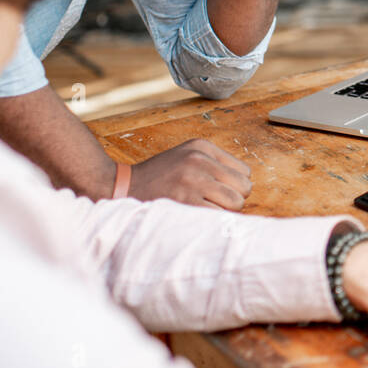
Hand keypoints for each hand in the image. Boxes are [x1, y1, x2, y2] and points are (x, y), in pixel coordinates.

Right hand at [127, 138, 251, 210]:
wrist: (122, 186)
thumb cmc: (159, 177)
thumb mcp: (187, 157)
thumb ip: (215, 165)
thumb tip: (245, 187)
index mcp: (202, 147)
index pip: (244, 171)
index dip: (234, 186)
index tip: (218, 192)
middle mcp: (200, 160)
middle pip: (244, 187)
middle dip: (233, 199)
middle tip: (213, 204)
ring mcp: (194, 180)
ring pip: (236, 202)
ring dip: (225, 212)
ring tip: (205, 210)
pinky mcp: (186, 201)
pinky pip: (219, 215)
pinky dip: (214, 221)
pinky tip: (198, 218)